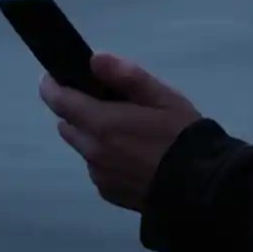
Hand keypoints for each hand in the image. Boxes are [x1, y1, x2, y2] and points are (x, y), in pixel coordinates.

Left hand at [38, 52, 203, 212]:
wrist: (200, 186)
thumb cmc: (182, 135)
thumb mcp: (162, 96)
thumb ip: (127, 75)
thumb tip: (95, 58)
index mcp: (101, 123)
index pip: (59, 100)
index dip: (52, 85)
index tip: (56, 75)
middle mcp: (92, 151)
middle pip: (67, 124)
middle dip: (78, 110)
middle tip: (109, 103)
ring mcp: (98, 175)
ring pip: (83, 147)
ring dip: (93, 135)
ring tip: (127, 133)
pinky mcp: (108, 192)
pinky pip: (97, 168)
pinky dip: (106, 158)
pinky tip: (135, 157)